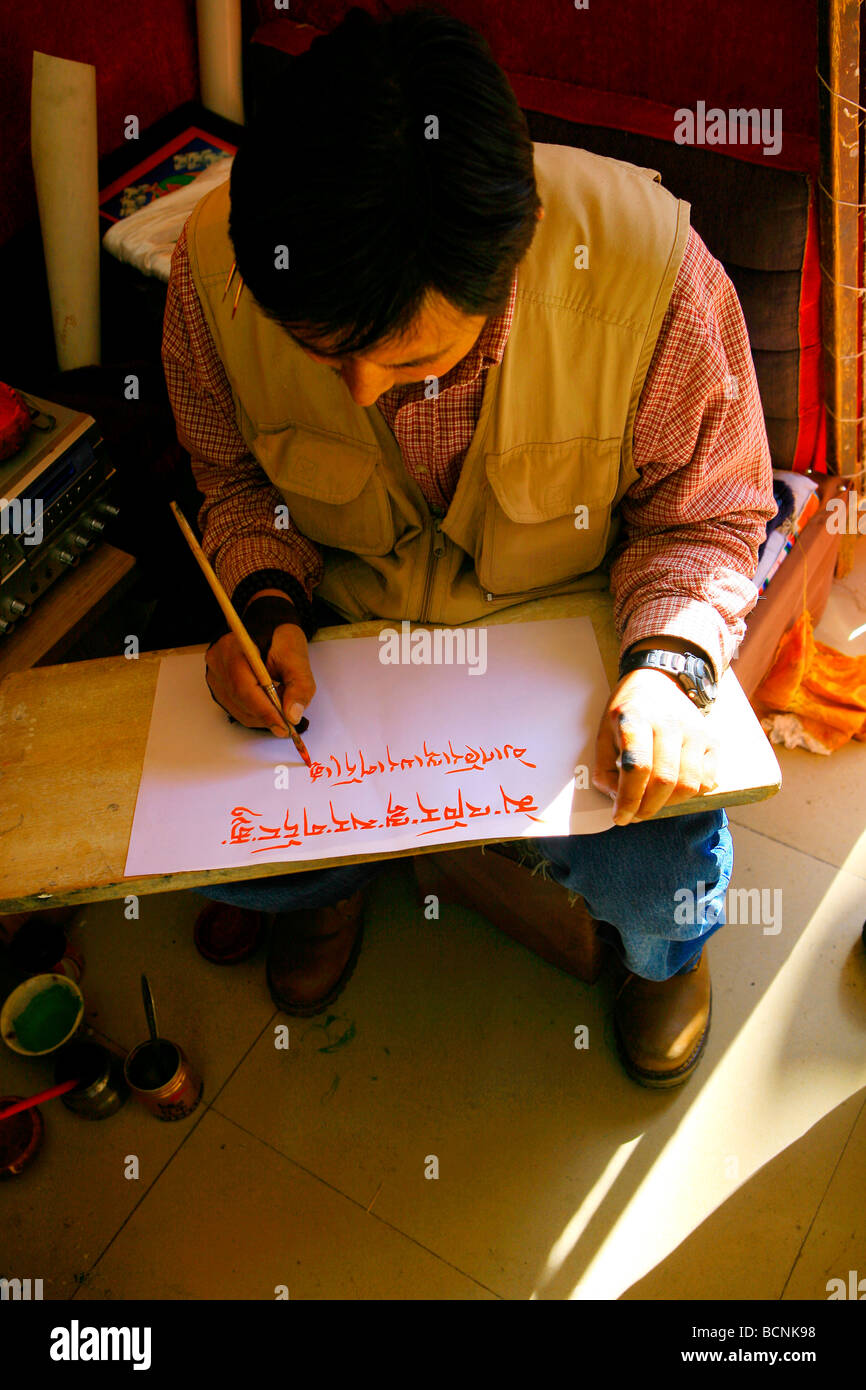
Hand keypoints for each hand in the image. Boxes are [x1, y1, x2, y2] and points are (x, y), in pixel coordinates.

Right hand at [206, 622, 315, 736]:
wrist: (267, 628)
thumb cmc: (280, 638)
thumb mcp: (297, 657)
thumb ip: (299, 686)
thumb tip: (293, 716)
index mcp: (234, 647)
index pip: (244, 687)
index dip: (264, 710)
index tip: (285, 726)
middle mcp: (217, 661)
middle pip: (239, 700)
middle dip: (265, 717)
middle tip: (288, 726)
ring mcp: (214, 673)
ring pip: (235, 708)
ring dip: (260, 717)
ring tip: (280, 714)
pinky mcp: (217, 683)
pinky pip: (233, 706)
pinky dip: (252, 713)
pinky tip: (268, 708)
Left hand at [592, 669, 718, 824]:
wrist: (660, 681)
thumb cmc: (629, 711)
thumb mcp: (605, 732)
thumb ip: (605, 769)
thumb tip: (618, 800)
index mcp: (636, 717)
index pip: (636, 766)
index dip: (628, 798)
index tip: (621, 816)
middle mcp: (669, 722)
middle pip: (664, 780)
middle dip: (647, 807)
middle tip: (636, 814)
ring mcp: (694, 731)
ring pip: (688, 784)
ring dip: (669, 803)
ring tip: (653, 802)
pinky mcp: (711, 740)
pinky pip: (707, 780)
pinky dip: (691, 794)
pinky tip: (675, 789)